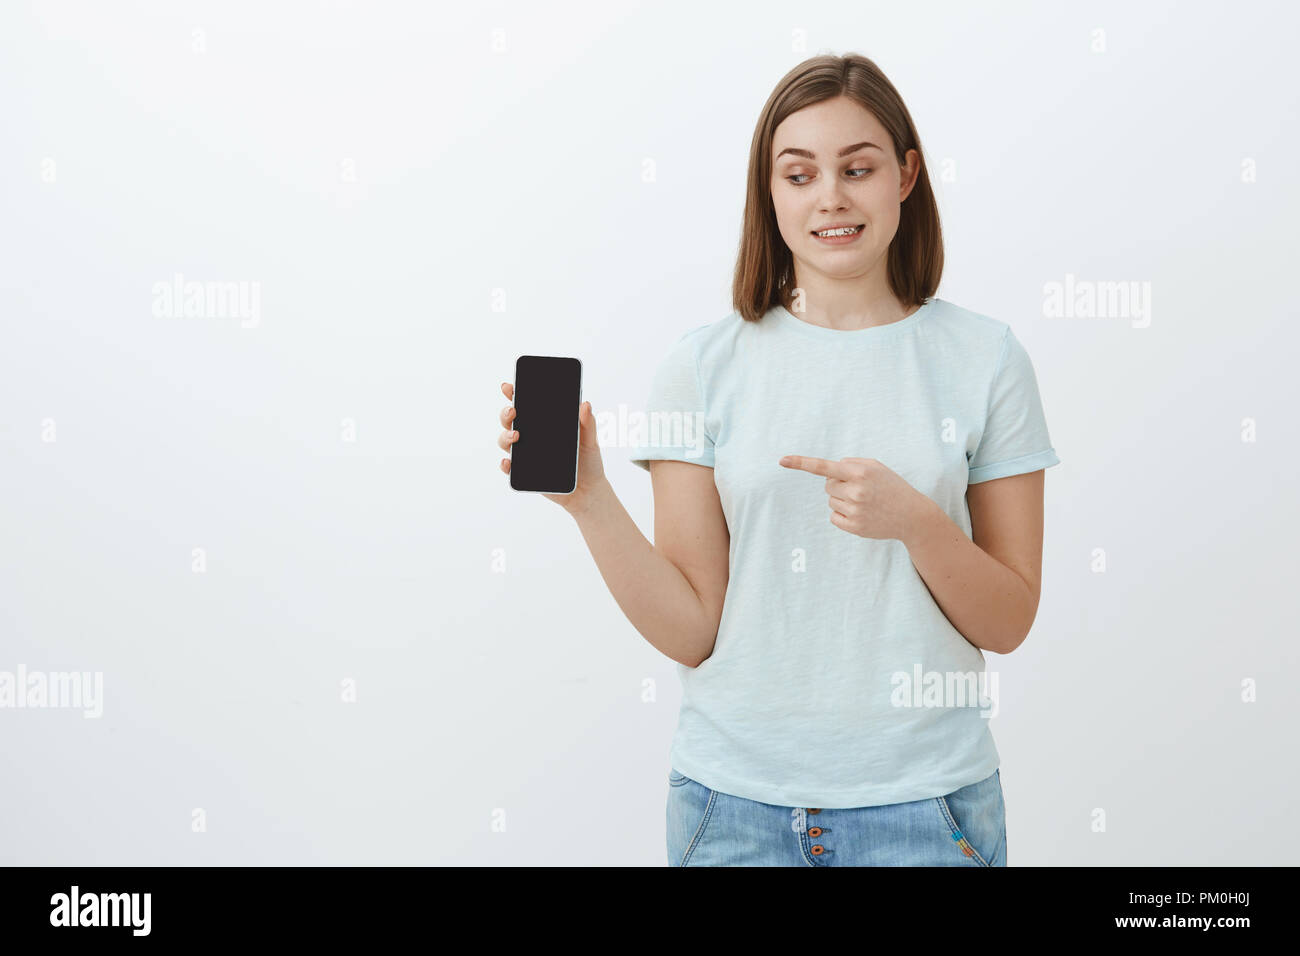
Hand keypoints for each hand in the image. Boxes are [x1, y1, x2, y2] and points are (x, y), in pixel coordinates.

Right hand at [498, 381, 608, 513]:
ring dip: (505, 436)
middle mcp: (532, 437)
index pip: (526, 405)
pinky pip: (510, 468)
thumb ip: (588, 423)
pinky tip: (508, 462)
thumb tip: (585, 404)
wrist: (588, 490)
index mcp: (545, 424)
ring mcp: (526, 454)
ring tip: (516, 436)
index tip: (509, 387)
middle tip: (513, 410)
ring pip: (506, 441)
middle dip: (506, 413)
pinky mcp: (525, 473)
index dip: (514, 394)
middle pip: (511, 421)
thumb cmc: (588, 461)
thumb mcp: (590, 440)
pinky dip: (506, 465)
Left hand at [778, 455, 926, 541]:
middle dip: (838, 485)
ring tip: (865, 502)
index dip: (801, 463)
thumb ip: (851, 463)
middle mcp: (856, 491)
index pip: (825, 467)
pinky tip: (861, 513)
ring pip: (831, 501)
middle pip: (827, 485)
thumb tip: (828, 472)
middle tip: (860, 489)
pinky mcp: (854, 527)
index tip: (782, 460)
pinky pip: (833, 516)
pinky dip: (842, 514)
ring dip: (842, 499)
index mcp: (860, 472)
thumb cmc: (891, 486)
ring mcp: (854, 510)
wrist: (912, 515)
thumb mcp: (876, 466)